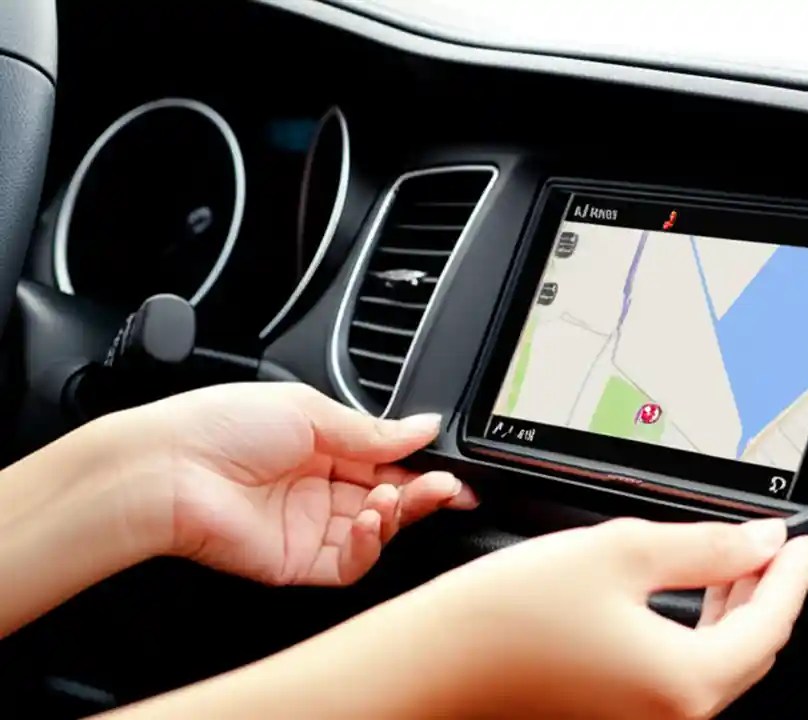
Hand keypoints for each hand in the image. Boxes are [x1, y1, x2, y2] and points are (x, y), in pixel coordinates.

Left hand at [118, 382, 476, 585]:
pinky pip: (350, 564)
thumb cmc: (220, 426)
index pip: (387, 462)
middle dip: (422, 493)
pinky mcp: (298, 563)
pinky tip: (370, 521)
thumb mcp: (310, 409)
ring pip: (377, 532)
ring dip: (397, 515)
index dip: (421, 467)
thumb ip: (373, 430)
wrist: (168, 470)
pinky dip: (370, 546)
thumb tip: (425, 426)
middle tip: (445, 488)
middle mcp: (317, 488)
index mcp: (320, 446)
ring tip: (396, 498)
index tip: (451, 468)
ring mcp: (308, 527)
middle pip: (389, 499)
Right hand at [298, 518, 807, 718]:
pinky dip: (692, 636)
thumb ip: (705, 546)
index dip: (793, 575)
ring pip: (713, 666)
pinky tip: (681, 599)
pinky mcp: (611, 718)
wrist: (430, 666)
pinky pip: (676, 678)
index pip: (771, 623)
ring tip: (732, 563)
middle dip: (765, 594)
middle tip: (772, 547)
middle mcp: (671, 718)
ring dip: (729, 614)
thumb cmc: (508, 615)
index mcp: (686, 682)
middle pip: (748, 652)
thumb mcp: (620, 553)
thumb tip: (759, 540)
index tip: (805, 543)